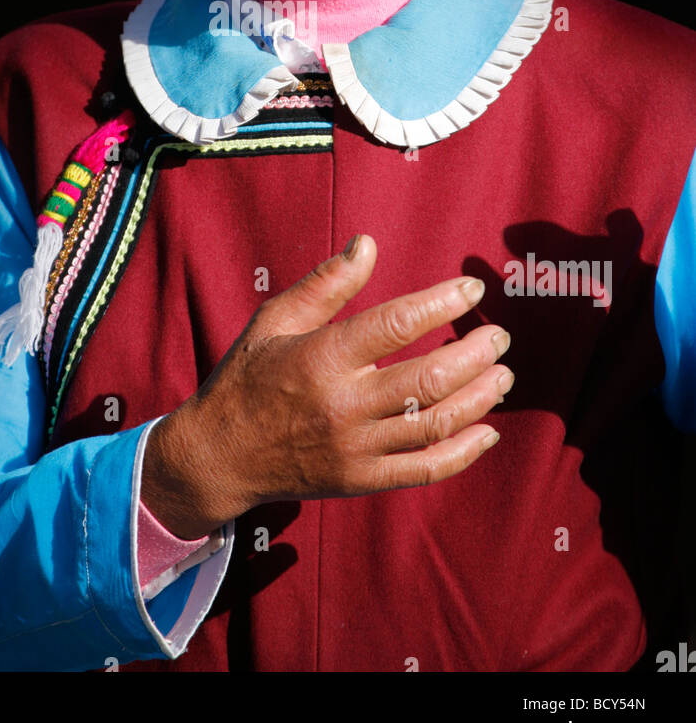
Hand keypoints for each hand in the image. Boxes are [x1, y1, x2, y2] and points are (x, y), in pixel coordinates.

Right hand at [141, 234, 511, 537]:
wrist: (218, 455)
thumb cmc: (247, 376)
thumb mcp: (274, 320)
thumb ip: (326, 284)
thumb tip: (368, 243)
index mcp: (321, 358)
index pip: (397, 324)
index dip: (441, 303)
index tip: (470, 290)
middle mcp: (343, 405)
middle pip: (429, 377)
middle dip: (476, 354)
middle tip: (499, 336)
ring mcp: (355, 448)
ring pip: (435, 422)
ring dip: (480, 398)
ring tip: (503, 374)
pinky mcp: (361, 480)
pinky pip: (424, 469)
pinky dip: (463, 452)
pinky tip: (487, 431)